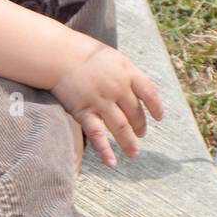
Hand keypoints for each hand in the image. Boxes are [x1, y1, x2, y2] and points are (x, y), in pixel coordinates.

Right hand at [51, 40, 162, 167]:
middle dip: (140, 126)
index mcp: (127, 71)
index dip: (156, 107)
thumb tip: (138, 89)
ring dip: (129, 142)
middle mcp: (117, 87)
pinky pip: (97, 134)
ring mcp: (101, 100)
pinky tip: (111, 162)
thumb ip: (126, 73)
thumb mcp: (112, 57)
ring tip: (133, 153)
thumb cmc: (84, 53)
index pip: (149, 92)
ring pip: (121, 127)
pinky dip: (104, 150)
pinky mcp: (84, 111)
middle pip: (135, 113)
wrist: (58, 54)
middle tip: (141, 134)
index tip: (159, 117)